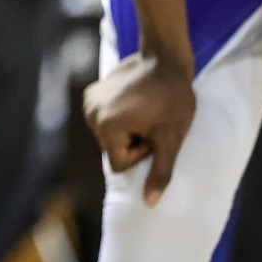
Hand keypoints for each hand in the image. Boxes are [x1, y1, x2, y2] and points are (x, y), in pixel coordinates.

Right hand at [82, 52, 196, 204]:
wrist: (165, 57)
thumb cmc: (173, 98)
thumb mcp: (171, 138)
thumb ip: (160, 171)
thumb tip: (150, 204)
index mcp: (107, 126)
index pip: (120, 163)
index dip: (142, 153)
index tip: (155, 132)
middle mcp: (91, 114)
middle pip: (112, 149)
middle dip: (133, 142)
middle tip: (152, 121)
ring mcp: (89, 101)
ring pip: (108, 136)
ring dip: (127, 130)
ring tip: (145, 111)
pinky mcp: (91, 91)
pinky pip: (104, 119)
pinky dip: (119, 117)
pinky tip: (136, 102)